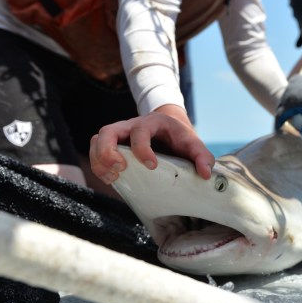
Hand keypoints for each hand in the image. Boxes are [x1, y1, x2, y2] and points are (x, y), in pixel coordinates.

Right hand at [89, 105, 214, 184]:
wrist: (170, 131)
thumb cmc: (180, 139)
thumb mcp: (193, 144)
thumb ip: (202, 157)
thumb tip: (205, 174)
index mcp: (152, 122)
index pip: (140, 131)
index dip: (142, 148)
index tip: (152, 165)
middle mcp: (131, 126)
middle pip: (108, 131)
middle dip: (109, 152)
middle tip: (120, 170)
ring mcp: (119, 135)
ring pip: (97, 140)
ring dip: (99, 160)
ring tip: (112, 178)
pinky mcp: (113, 146)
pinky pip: (96, 151)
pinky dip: (99, 166)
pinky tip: (111, 180)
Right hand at [274, 67, 301, 141]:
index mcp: (290, 102)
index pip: (279, 116)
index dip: (278, 126)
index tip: (278, 132)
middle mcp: (288, 92)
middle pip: (281, 107)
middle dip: (283, 116)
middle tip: (285, 125)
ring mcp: (292, 84)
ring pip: (285, 98)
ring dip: (287, 106)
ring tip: (291, 114)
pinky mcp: (297, 79)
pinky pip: (290, 90)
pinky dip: (292, 97)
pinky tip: (298, 102)